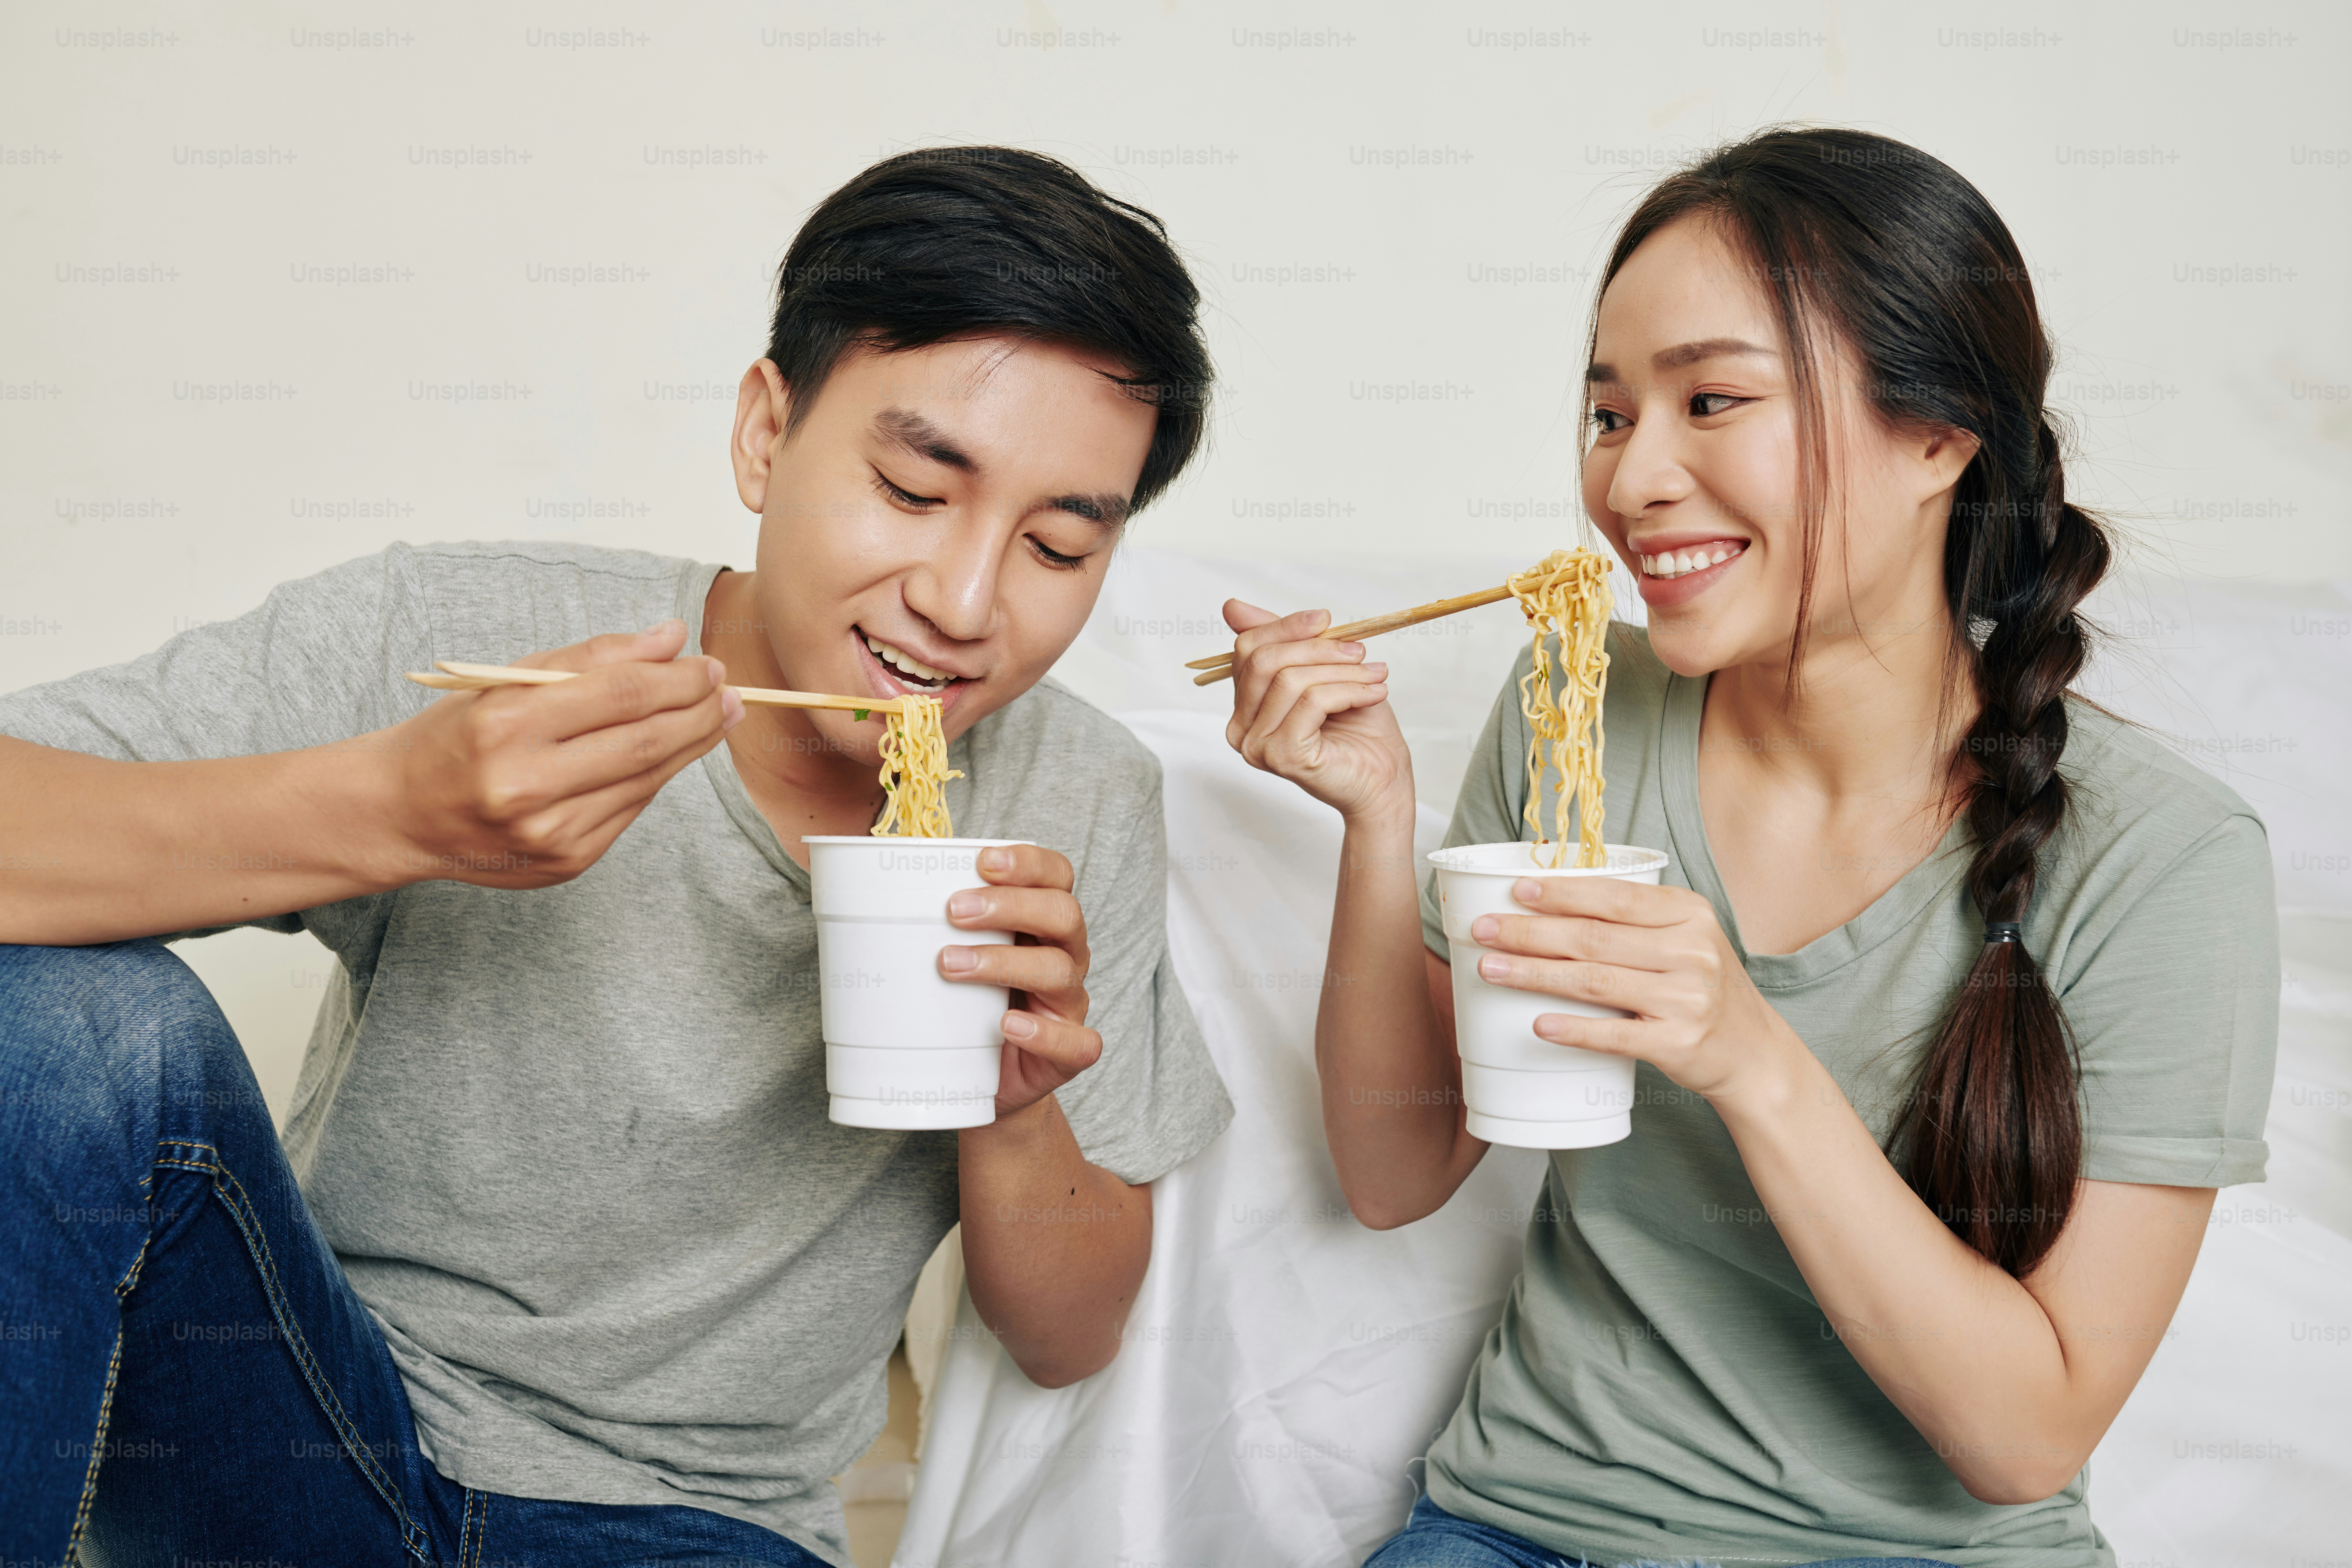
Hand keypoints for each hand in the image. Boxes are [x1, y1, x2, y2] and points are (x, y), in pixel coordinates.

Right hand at [381, 619, 743, 888]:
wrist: (401, 812)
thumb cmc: (456, 737)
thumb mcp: (509, 680)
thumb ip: (592, 657)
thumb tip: (670, 637)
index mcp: (506, 725)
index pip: (621, 694)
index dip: (678, 677)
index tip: (709, 664)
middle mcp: (526, 784)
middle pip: (644, 740)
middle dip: (698, 712)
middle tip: (727, 690)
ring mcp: (549, 831)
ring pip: (647, 780)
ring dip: (691, 744)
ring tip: (716, 716)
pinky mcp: (566, 861)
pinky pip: (630, 810)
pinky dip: (656, 777)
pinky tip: (670, 753)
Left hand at [938, 843, 1100, 1116]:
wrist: (977, 1083)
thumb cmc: (962, 1008)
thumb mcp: (953, 955)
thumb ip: (933, 924)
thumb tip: (864, 885)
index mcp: (1041, 924)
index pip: (1055, 877)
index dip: (1028, 862)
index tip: (982, 861)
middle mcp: (1064, 957)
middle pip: (1063, 915)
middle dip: (1010, 906)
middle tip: (955, 910)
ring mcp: (1068, 1005)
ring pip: (1059, 972)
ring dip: (1004, 962)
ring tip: (951, 965)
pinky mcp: (1068, 1054)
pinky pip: (1078, 1043)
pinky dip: (1043, 1033)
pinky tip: (1007, 1025)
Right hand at [1220, 600, 1412, 822]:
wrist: (1383, 782)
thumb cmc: (1358, 729)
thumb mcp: (1321, 672)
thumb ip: (1285, 643)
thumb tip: (1232, 606)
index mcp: (1245, 707)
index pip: (1247, 650)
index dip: (1286, 626)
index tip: (1326, 619)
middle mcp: (1240, 729)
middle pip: (1263, 661)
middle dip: (1317, 647)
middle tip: (1359, 650)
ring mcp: (1257, 746)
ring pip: (1290, 679)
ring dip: (1342, 670)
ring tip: (1376, 674)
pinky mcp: (1282, 756)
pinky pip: (1311, 702)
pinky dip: (1349, 690)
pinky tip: (1375, 694)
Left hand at [1467, 875, 1799, 1104]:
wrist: (1752, 1052)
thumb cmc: (1703, 988)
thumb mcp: (1684, 939)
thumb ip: (1635, 920)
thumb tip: (1554, 901)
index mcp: (1690, 914)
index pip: (1615, 897)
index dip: (1562, 893)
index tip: (1516, 891)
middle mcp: (1692, 951)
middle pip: (1594, 937)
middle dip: (1530, 932)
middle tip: (1483, 930)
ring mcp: (1687, 999)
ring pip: (1595, 981)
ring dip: (1535, 974)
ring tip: (1490, 970)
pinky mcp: (1678, 1043)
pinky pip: (1615, 1034)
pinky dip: (1573, 1029)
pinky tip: (1538, 1024)